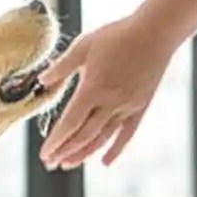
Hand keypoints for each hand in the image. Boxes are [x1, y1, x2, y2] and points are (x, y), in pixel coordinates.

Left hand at [36, 13, 182, 169]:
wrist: (154, 33)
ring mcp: (127, 107)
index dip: (56, 141)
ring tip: (67, 164)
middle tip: (50, 163)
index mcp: (93, 88)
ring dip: (83, 153)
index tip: (44, 154)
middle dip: (65, 152)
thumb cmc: (116, 36)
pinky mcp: (140, 107)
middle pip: (83, 135)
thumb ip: (61, 67)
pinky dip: (115, 150)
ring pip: (102, 138)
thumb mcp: (83, 46)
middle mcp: (110, 103)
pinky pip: (126, 135)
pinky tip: (104, 162)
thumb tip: (41, 81)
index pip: (70, 123)